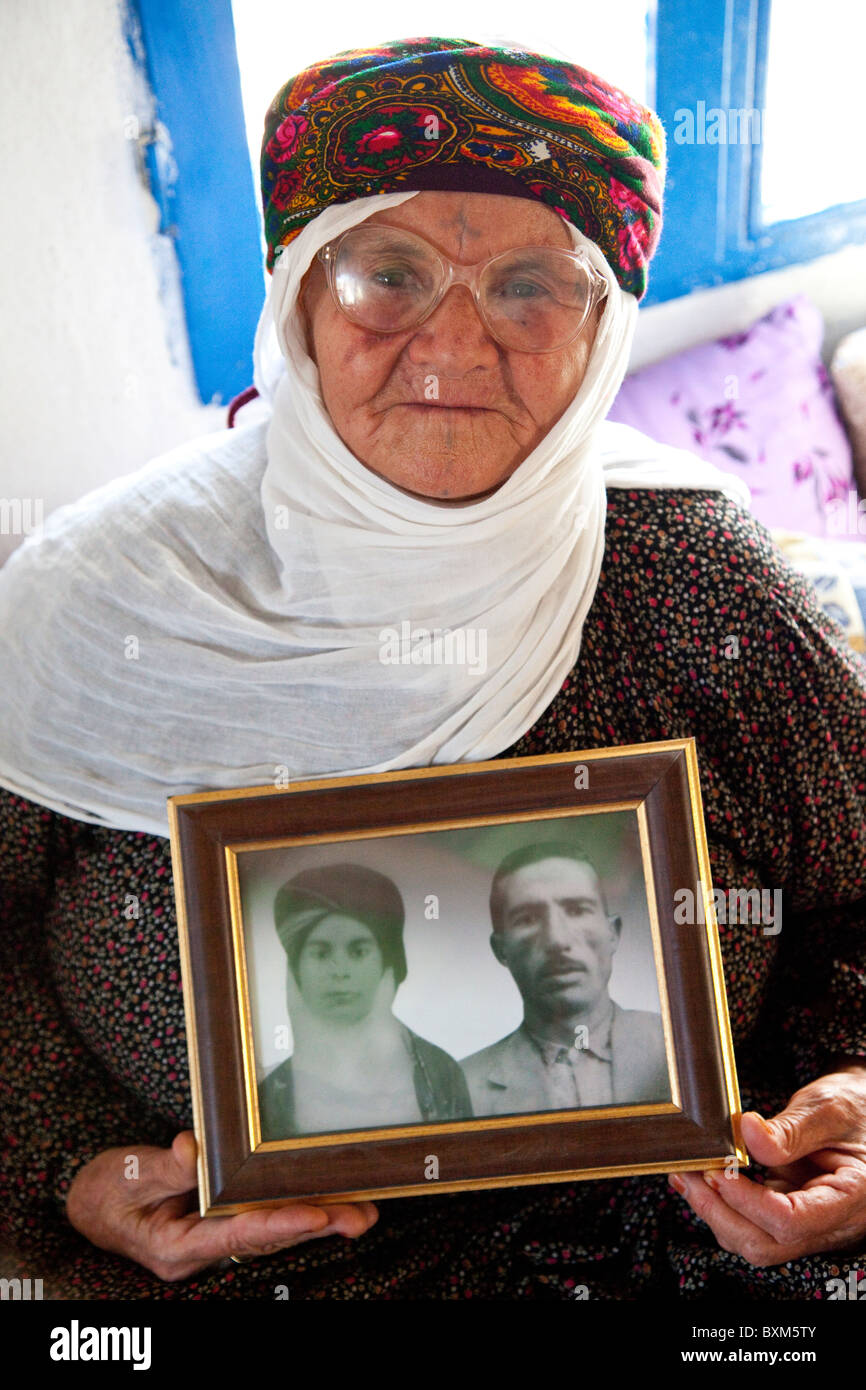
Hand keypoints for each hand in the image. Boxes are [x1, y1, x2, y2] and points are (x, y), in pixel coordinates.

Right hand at [66, 1130, 378, 1281]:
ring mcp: (213, 1238)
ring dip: (317, 1219)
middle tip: (360, 1215)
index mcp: (176, 1246)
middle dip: (315, 1225)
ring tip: (363, 1210)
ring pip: (272, 1232)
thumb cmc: (104, 1190)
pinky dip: (296, 1209)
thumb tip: (193, 1149)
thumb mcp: (125, 1175)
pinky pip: (264, 1219)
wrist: (90, 1200)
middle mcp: (202, 1248)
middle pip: (266, 1239)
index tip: (316, 1213)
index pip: (236, 1235)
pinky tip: (330, 1202)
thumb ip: (162, 1166)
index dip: (278, 1224)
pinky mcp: (220, 1222)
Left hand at [668, 1063, 865, 1265]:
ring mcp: (810, 1224)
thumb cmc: (856, 1108)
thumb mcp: (827, 1109)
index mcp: (851, 1199)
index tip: (717, 1170)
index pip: (793, 1221)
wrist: (864, 1112)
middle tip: (689, 1173)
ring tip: (687, 1175)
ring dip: (715, 1213)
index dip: (747, 1201)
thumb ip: (790, 1129)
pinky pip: (753, 1225)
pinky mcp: (791, 1215)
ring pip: (757, 1242)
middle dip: (721, 1213)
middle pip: (768, 1244)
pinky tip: (701, 1179)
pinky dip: (723, 1207)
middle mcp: (831, 1223)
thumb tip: (747, 1132)